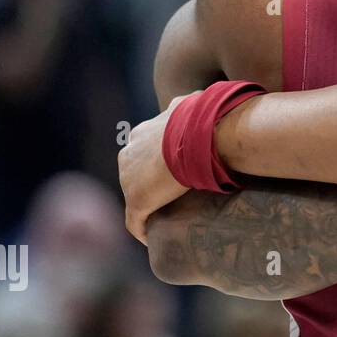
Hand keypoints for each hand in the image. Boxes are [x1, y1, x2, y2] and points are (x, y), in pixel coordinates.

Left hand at [119, 94, 192, 243]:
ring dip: (147, 204)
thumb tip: (207, 98)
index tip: (174, 167)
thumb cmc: (201, 119)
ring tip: (165, 215)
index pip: (144, 149)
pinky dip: (142, 230)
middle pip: (135, 172)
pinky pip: (135, 222)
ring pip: (135, 195)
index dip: (157, 160)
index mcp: (140, 133)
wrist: (199, 136)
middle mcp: (129, 153)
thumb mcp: (193, 104)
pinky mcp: (136, 200)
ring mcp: (129, 179)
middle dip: (148, 181)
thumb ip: (191, 107)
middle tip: (172, 193)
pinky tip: (151, 238)